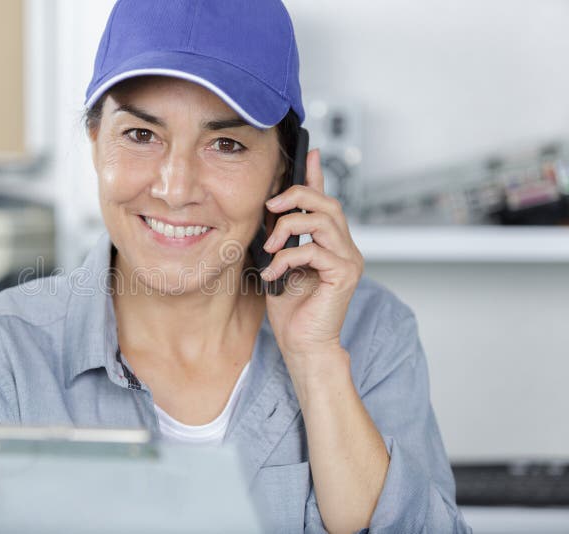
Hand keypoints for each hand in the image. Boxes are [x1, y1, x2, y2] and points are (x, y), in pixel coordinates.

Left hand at [261, 149, 363, 370]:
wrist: (302, 344)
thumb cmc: (291, 309)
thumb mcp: (278, 264)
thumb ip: (279, 239)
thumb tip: (268, 212)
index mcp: (330, 242)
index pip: (324, 201)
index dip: (316, 175)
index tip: (309, 152)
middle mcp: (345, 247)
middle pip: (327, 203)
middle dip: (296, 196)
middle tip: (270, 206)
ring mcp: (349, 259)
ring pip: (322, 220)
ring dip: (289, 227)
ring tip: (269, 246)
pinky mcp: (345, 273)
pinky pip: (314, 250)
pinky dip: (287, 258)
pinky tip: (274, 273)